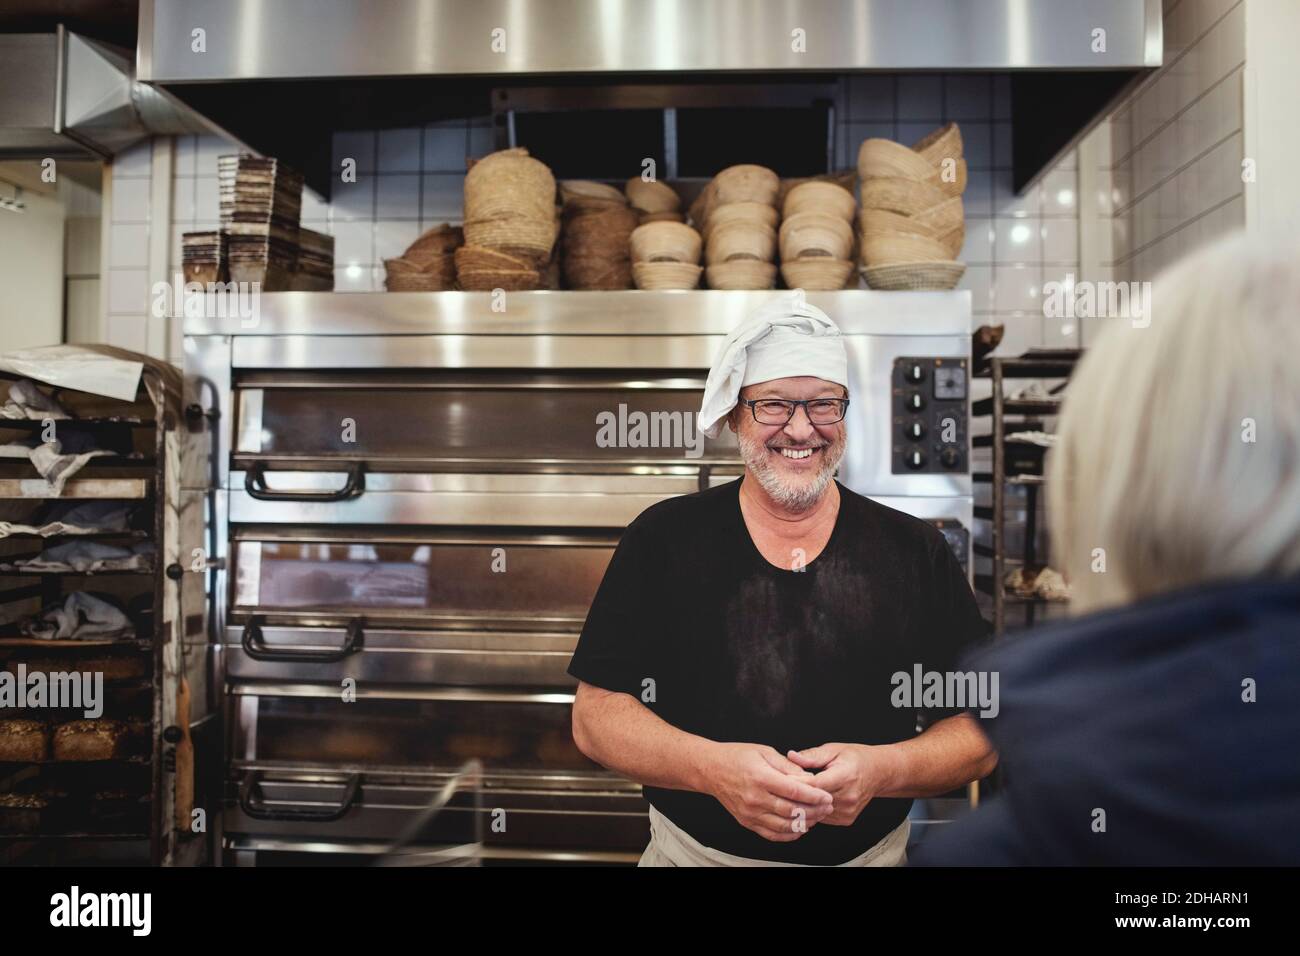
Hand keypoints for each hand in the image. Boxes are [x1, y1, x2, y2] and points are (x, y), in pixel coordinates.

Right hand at [705, 742, 834, 841]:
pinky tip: (799, 828)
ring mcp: (750, 813)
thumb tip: (808, 777)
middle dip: (814, 810)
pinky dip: (788, 834)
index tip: (827, 797)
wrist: (711, 769)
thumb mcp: (764, 751)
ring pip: (784, 826)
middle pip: (792, 810)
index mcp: (761, 777)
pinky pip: (772, 834)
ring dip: (804, 824)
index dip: (815, 796)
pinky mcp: (746, 821)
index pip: (795, 791)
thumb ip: (787, 765)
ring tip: (817, 817)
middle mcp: (755, 798)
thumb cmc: (737, 756)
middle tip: (827, 807)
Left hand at [786, 743, 888, 825]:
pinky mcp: (846, 819)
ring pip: (816, 812)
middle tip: (779, 788)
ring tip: (792, 793)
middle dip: (795, 795)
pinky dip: (813, 809)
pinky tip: (808, 800)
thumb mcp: (834, 749)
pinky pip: (822, 817)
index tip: (780, 779)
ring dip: (803, 804)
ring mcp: (848, 810)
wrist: (878, 773)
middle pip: (813, 801)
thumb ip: (812, 755)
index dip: (796, 782)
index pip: (815, 784)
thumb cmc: (855, 758)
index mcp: (846, 776)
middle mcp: (848, 796)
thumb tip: (792, 756)